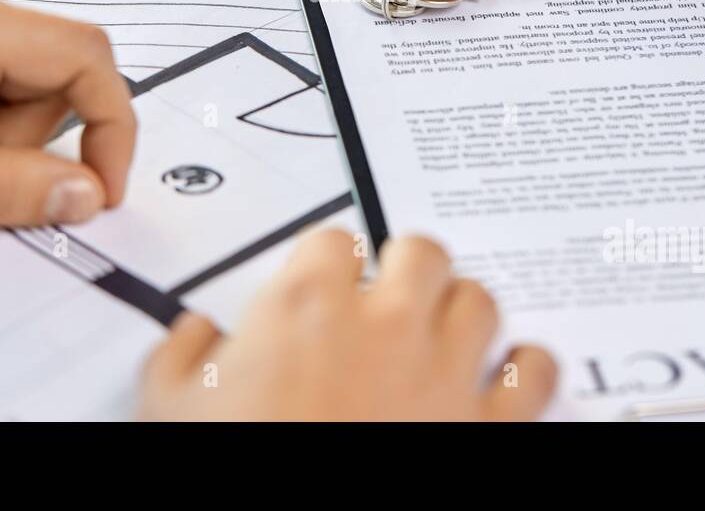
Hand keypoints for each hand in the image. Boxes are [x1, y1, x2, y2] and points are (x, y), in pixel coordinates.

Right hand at [138, 229, 556, 420]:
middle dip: (408, 269)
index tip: (324, 283)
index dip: (328, 263)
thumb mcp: (171, 407)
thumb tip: (192, 336)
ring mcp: (443, 371)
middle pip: (421, 252)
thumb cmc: (239, 463)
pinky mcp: (489, 425)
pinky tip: (508, 377)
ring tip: (445, 330)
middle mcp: (384, 323)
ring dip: (463, 311)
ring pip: (479, 300)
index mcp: (307, 305)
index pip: (332, 242)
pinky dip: (526, 370)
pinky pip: (533, 372)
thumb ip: (180, 354)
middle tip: (392, 295)